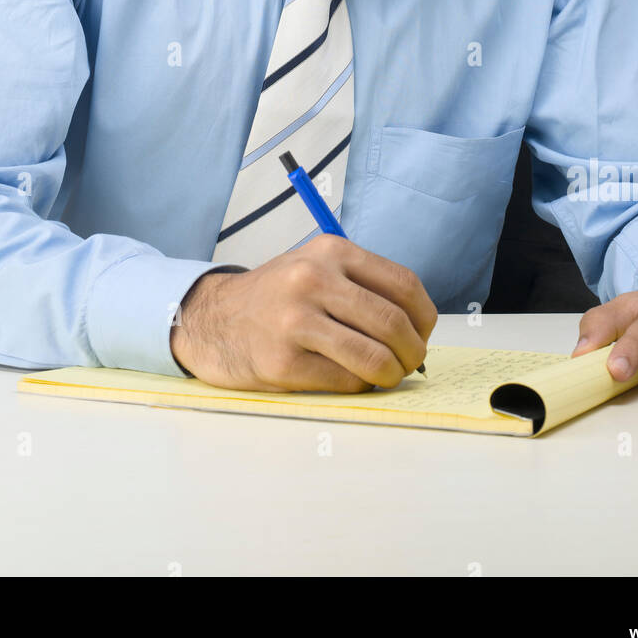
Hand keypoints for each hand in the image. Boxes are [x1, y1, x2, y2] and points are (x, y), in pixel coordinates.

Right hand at [169, 233, 436, 391]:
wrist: (213, 319)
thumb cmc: (277, 296)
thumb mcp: (317, 266)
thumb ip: (363, 285)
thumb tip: (418, 327)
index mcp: (331, 252)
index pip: (403, 284)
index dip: (424, 317)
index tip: (423, 333)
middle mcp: (313, 280)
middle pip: (392, 323)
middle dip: (413, 351)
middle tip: (411, 363)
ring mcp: (295, 321)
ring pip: (373, 357)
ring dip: (392, 374)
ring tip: (388, 376)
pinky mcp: (282, 362)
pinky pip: (345, 381)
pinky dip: (359, 386)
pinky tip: (352, 379)